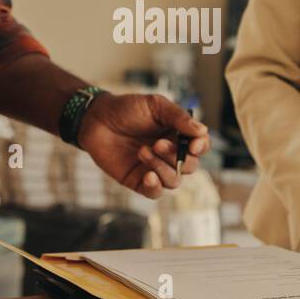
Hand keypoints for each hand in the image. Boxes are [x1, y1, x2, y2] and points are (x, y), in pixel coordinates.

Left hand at [76, 92, 210, 197]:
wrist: (97, 119)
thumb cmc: (126, 109)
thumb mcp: (155, 105)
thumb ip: (178, 117)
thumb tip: (202, 131)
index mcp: (178, 135)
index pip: (200, 146)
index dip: (201, 147)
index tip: (193, 145)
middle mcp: (170, 154)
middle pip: (189, 165)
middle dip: (176, 156)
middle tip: (157, 143)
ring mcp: (155, 169)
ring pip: (173, 180)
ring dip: (162, 167)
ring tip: (143, 150)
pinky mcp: (138, 181)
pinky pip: (155, 193)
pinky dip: (155, 187)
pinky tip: (148, 176)